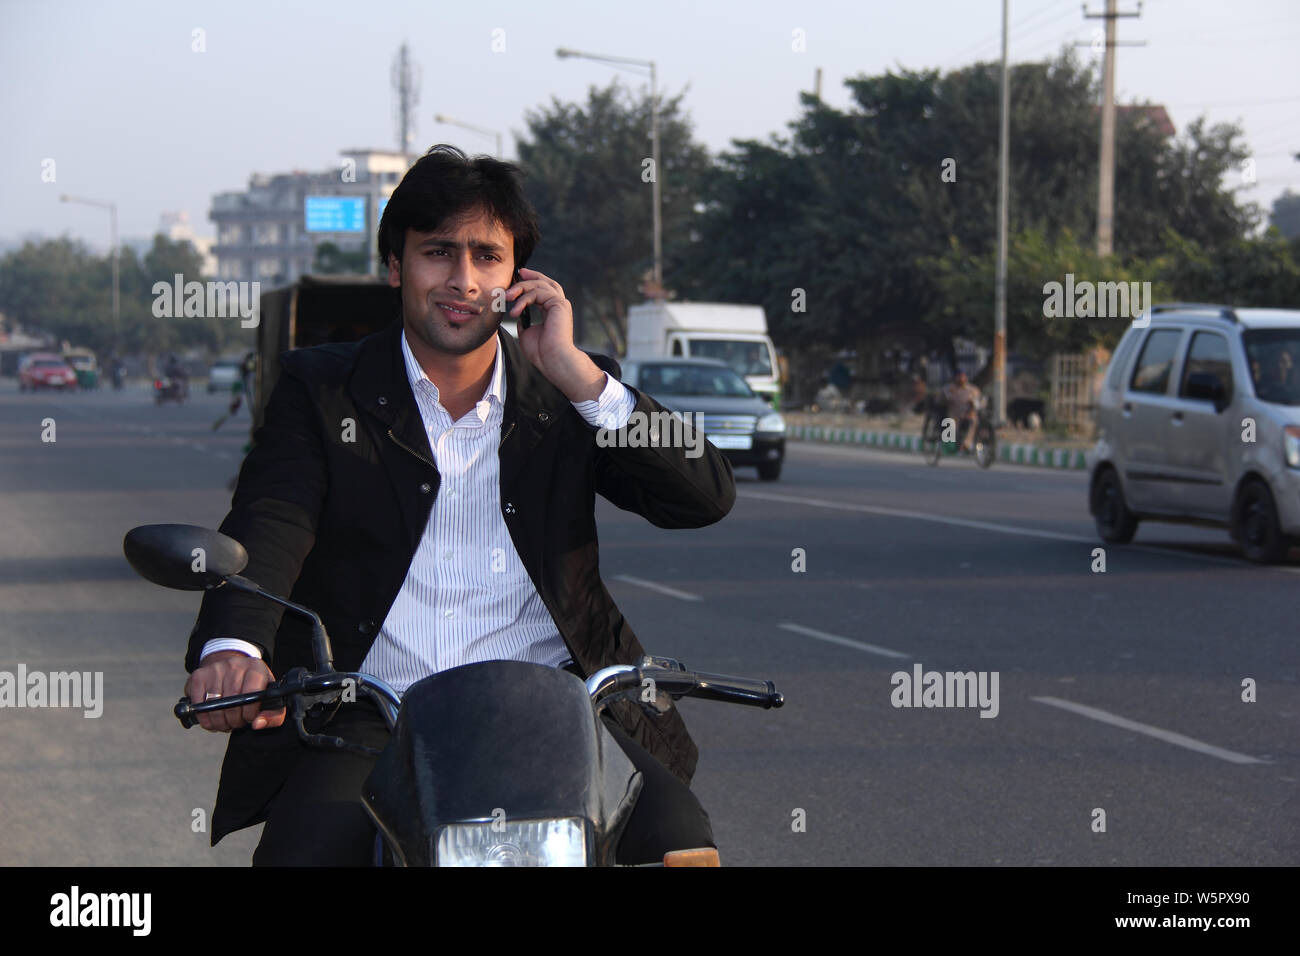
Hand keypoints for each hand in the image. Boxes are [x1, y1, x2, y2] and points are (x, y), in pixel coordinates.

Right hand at [184, 650, 283, 732]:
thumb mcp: (269, 697)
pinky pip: (198, 705)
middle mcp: (235, 665)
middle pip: (231, 703)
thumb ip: (273, 715)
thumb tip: (257, 724)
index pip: (252, 695)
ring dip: (219, 722)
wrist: (232, 668)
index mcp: (256, 668)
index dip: (249, 713)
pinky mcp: (199, 676)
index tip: (249, 719)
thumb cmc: (252, 687)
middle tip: (236, 723)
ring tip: (225, 722)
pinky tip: (211, 718)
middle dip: (234, 721)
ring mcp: (215, 669)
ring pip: (213, 706)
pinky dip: (204, 718)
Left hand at [507, 267, 604, 402]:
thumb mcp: (527, 333)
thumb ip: (524, 321)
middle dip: (530, 276)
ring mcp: (560, 304)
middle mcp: (558, 305)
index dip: (532, 280)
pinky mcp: (559, 304)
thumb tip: (518, 315)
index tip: (519, 275)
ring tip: (507, 298)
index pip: (544, 289)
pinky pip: (539, 293)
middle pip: (545, 282)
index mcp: (552, 310)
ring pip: (539, 285)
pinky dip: (524, 299)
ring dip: (521, 289)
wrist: (552, 360)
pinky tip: (516, 311)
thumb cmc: (541, 352)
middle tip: (516, 274)